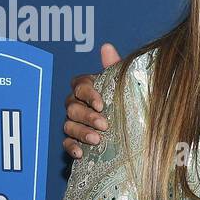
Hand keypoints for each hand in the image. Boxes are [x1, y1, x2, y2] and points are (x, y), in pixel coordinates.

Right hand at [62, 43, 120, 157]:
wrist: (133, 129)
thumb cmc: (127, 102)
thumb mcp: (125, 86)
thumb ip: (115, 68)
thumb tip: (107, 46)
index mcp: (88, 87)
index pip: (80, 85)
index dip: (89, 94)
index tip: (102, 105)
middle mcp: (77, 103)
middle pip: (72, 107)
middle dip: (88, 116)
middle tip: (104, 125)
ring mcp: (74, 122)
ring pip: (68, 125)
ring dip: (81, 132)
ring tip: (97, 140)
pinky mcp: (74, 140)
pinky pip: (66, 143)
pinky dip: (72, 148)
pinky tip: (81, 153)